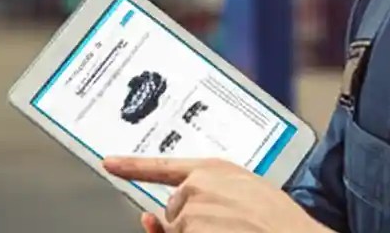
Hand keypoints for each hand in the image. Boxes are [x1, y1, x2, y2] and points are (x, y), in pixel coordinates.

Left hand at [103, 156, 326, 232]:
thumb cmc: (279, 219)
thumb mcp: (247, 191)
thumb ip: (208, 193)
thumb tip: (152, 216)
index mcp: (213, 169)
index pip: (163, 166)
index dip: (132, 166)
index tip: (110, 163)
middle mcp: (196, 188)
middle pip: (175, 209)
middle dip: (192, 220)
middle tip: (229, 225)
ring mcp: (190, 215)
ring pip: (178, 231)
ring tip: (234, 231)